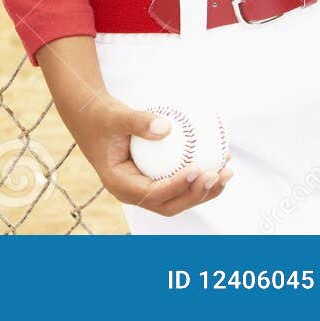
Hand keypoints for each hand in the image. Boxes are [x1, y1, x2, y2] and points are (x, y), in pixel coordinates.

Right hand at [63, 92, 232, 216]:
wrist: (93, 119)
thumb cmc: (102, 116)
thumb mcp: (115, 115)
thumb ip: (138, 122)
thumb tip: (166, 127)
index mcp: (120, 185)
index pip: (152, 194)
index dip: (176, 186)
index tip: (197, 170)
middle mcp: (133, 193)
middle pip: (169, 204)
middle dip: (196, 194)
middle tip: (216, 174)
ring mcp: (144, 189)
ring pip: (178, 199)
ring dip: (203, 190)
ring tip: (226, 172)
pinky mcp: (153, 181)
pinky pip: (179, 183)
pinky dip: (198, 177)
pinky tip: (218, 161)